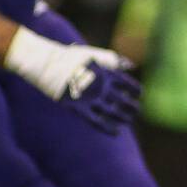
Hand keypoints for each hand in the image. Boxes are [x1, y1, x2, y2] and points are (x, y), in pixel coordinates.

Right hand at [4, 27, 141, 133]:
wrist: (48, 64)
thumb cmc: (71, 58)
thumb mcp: (95, 55)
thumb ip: (114, 60)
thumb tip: (131, 65)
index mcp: (107, 73)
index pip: (130, 85)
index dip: (136, 92)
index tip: (137, 95)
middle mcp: (102, 86)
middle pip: (125, 101)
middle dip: (133, 107)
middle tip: (136, 111)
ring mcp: (91, 98)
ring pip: (114, 113)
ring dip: (124, 118)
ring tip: (128, 121)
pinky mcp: (79, 109)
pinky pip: (98, 122)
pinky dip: (109, 128)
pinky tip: (116, 132)